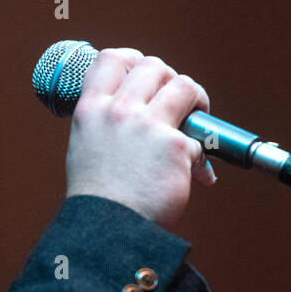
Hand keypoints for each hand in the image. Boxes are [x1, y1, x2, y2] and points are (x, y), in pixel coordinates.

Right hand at [64, 48, 214, 230]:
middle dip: (170, 79)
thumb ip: (107, 123)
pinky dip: (203, 155)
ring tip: (197, 119)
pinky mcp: (176, 146)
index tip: (144, 73)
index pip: (111, 59)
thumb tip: (140, 112)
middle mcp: (118, 112)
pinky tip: (198, 173)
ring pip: (184, 86)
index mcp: (91, 110)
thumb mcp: (87, 147)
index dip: (133, 59)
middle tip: (177, 102)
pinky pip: (200, 137)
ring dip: (196, 99)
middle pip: (154, 66)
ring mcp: (147, 127)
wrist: (109, 232)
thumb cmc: (100, 198)